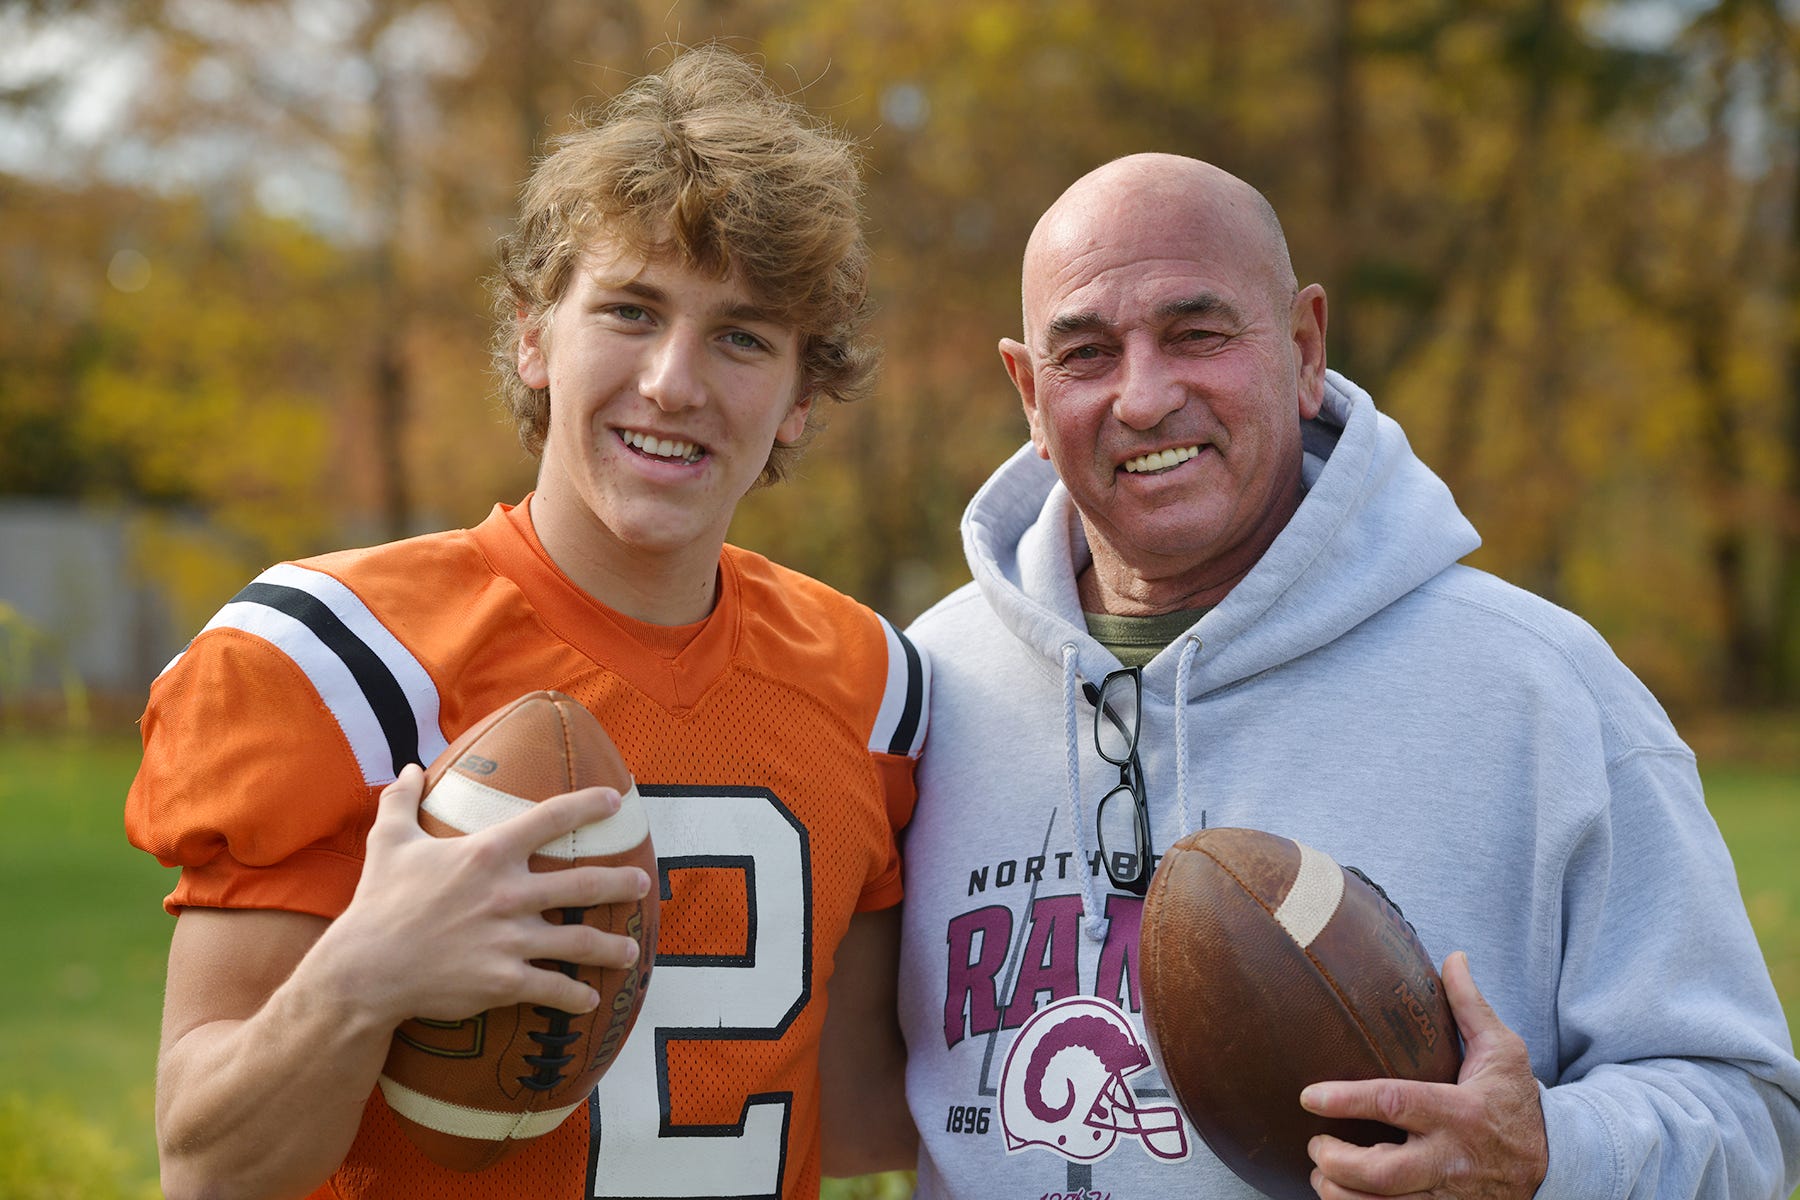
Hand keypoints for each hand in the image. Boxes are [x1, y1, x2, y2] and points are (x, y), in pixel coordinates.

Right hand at [312, 764, 651, 1025]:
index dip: (587, 806)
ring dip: (611, 947)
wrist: (364, 969)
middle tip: (643, 881)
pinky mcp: (504, 981)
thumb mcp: (389, 842)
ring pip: (579, 942)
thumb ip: (402, 801)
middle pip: (583, 884)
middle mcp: (508, 893)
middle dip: (620, 882)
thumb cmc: (378, 903)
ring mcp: (510, 939)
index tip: (615, 802)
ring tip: (631, 950)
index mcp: (487, 854)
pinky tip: (589, 1000)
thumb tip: (409, 767)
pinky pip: (552, 988)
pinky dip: (574, 996)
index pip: (550, 819)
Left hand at [1300, 951, 1546, 1198]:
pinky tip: (1344, 1197)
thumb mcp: (1503, 1051)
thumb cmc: (1517, 1102)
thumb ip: (1469, 1006)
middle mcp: (1452, 1159)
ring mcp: (1451, 1196)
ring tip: (1321, 1175)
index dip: (1348, 1100)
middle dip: (1338, 1162)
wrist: (1558, 1166)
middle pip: (1384, 1172)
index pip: (1395, 1103)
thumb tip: (1453, 956)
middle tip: (1315, 1145)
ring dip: (1341, 1195)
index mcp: (1459, 1112)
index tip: (1309, 1096)